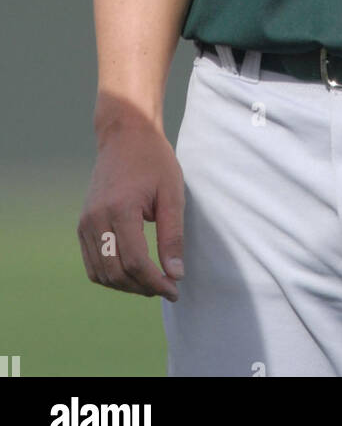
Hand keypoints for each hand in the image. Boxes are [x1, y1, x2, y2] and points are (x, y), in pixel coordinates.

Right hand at [77, 117, 184, 299]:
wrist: (125, 135)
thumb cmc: (154, 161)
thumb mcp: (172, 194)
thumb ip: (172, 236)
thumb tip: (175, 275)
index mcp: (120, 209)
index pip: (136, 262)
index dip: (157, 282)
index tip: (175, 290)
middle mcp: (96, 219)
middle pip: (117, 272)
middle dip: (143, 288)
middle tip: (167, 288)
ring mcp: (85, 223)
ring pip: (102, 273)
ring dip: (127, 286)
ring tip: (152, 283)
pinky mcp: (82, 224)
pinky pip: (92, 263)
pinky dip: (111, 275)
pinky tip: (133, 273)